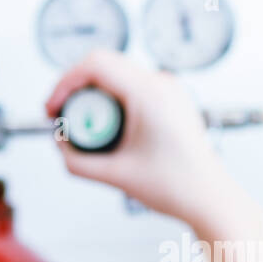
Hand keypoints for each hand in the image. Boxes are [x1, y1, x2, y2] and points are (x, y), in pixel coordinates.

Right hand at [43, 49, 232, 227]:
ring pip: (117, 73)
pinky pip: (132, 85)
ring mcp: (169, 88)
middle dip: (74, 88)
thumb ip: (77, 161)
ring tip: (81, 124)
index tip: (53, 109)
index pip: (95, 65)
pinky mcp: (171, 98)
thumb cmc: (174, 187)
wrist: (208, 197)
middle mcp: (162, 83)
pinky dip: (112, 99)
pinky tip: (104, 124)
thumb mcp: (115, 176)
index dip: (64, 82)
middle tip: (61, 117)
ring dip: (93, 93)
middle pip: (103, 65)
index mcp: (150, 94)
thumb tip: (59, 142)